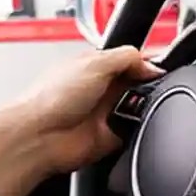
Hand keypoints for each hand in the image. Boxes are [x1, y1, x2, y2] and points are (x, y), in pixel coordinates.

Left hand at [22, 46, 162, 172]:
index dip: (145, 63)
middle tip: (145, 89)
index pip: (129, 60)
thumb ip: (127, 58)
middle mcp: (99, 89)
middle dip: (145, 86)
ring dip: (140, 108)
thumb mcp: (94, 63)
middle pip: (137, 83)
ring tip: (131, 108)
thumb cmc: (51, 98)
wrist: (39, 135)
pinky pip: (134, 132)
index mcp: (94, 66)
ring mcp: (104, 113)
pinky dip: (136, 130)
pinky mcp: (108, 136)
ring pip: (139, 108)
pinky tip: (128, 125)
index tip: (156, 68)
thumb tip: (152, 66)